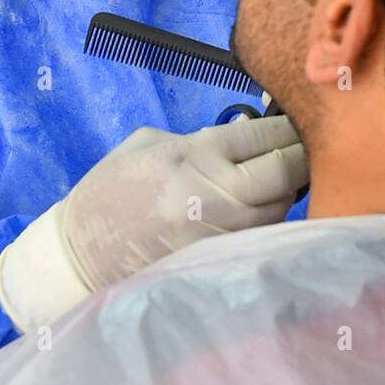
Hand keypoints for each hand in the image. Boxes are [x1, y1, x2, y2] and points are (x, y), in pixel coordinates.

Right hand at [0, 116, 306, 331]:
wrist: (82, 254)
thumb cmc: (111, 190)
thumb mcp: (149, 144)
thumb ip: (201, 137)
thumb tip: (245, 135)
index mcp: (196, 155)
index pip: (264, 136)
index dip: (287, 128)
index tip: (296, 125)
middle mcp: (218, 194)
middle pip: (287, 172)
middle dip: (300, 157)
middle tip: (302, 150)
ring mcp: (225, 232)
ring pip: (283, 207)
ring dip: (287, 191)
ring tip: (280, 180)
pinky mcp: (224, 259)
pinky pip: (265, 235)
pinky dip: (270, 219)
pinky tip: (262, 209)